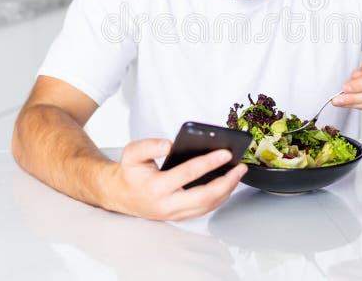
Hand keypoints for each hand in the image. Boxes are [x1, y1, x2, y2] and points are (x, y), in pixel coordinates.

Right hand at [99, 138, 246, 220]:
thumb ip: (149, 146)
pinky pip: (205, 208)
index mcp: (156, 188)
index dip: (208, 162)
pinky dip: (220, 196)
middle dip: (226, 181)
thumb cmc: (131, 173)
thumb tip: (169, 144)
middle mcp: (167, 204)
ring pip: (208, 205)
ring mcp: (175, 213)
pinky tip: (228, 183)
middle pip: (204, 196)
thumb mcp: (132, 153)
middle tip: (240, 167)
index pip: (187, 174)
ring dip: (227, 189)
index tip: (225, 153)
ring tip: (238, 173)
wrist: (121, 195)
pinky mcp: (181, 216)